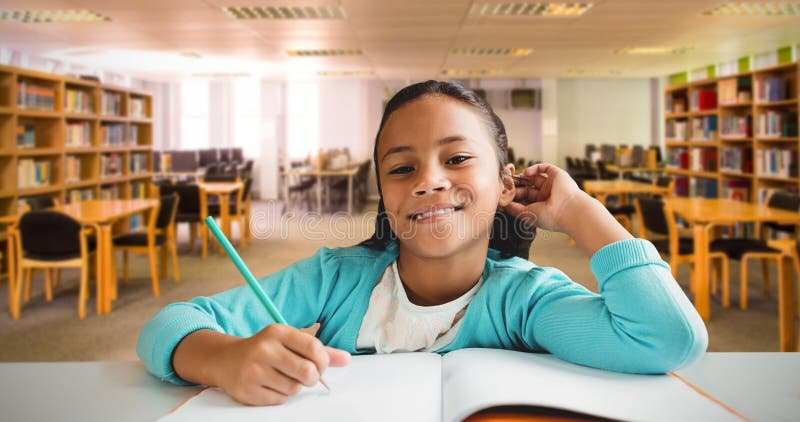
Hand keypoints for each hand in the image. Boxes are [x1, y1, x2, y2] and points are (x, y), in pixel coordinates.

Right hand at [210, 324, 350, 405]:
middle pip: (308, 372)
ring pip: (294, 388)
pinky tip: (270, 385)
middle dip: (312, 378)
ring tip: (282, 377)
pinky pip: (280, 400)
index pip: (314, 348)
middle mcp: (265, 348)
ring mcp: (254, 370)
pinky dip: (280, 396)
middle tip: (306, 376)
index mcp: (278, 332)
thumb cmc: (265, 350)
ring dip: (294, 387)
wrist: (225, 360)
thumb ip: (319, 350)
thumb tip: (346, 359)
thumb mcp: (289, 342)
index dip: (323, 361)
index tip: (319, 364)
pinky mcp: (247, 390)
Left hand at [503, 163, 587, 232]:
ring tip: (513, 177)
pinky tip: (526, 173)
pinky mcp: (557, 175)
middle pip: (526, 187)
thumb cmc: (549, 217)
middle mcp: (545, 196)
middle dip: (515, 184)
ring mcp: (551, 185)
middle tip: (505, 182)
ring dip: (522, 176)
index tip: (502, 192)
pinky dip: (534, 168)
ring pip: (534, 177)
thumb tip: (502, 202)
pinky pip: (544, 168)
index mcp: (539, 207)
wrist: (568, 211)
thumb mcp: (526, 214)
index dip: (513, 194)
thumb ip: (512, 208)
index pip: (523, 198)